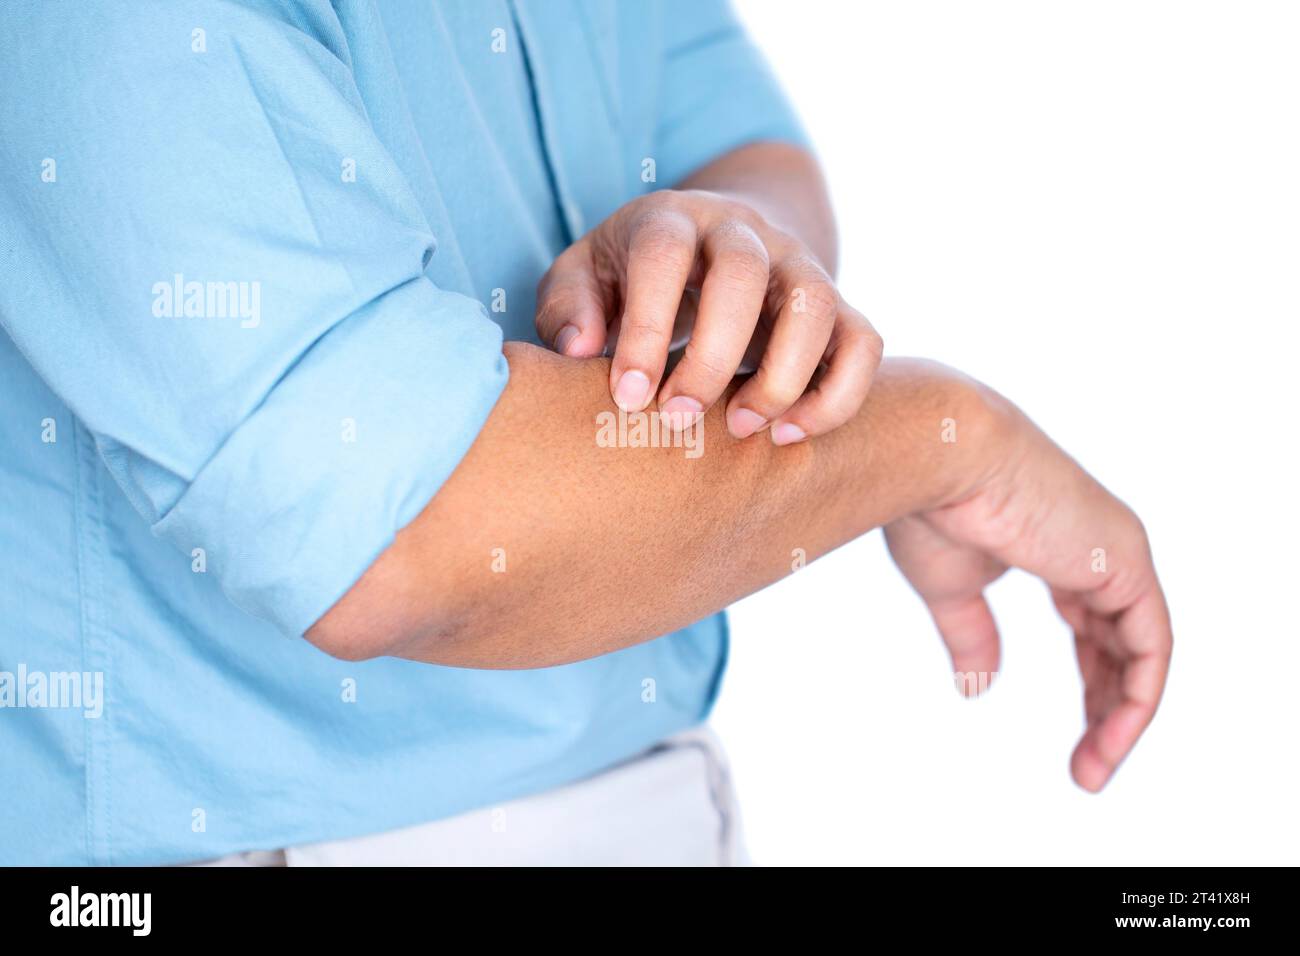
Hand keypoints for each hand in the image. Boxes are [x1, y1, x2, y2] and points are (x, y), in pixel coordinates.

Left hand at [534, 190, 881, 442]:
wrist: (716, 241)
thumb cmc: (632, 275)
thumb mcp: (585, 276)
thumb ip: (569, 305)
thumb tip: (581, 348)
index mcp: (672, 220)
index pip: (664, 255)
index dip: (648, 326)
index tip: (628, 396)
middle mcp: (743, 232)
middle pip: (744, 274)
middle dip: (711, 357)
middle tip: (676, 419)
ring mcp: (798, 265)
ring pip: (816, 304)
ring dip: (781, 378)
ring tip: (739, 431)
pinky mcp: (838, 305)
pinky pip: (864, 343)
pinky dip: (837, 396)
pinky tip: (787, 435)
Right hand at [884, 397, 1172, 791]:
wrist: (935, 453)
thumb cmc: (930, 506)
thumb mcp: (951, 586)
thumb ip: (973, 634)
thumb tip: (978, 689)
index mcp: (1055, 541)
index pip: (1090, 621)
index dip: (1088, 678)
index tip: (1072, 736)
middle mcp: (1095, 544)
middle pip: (1119, 640)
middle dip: (1107, 705)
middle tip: (1086, 765)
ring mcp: (1115, 550)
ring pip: (1141, 650)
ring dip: (1121, 716)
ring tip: (1091, 770)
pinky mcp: (1124, 561)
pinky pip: (1152, 646)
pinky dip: (1138, 698)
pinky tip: (1112, 737)